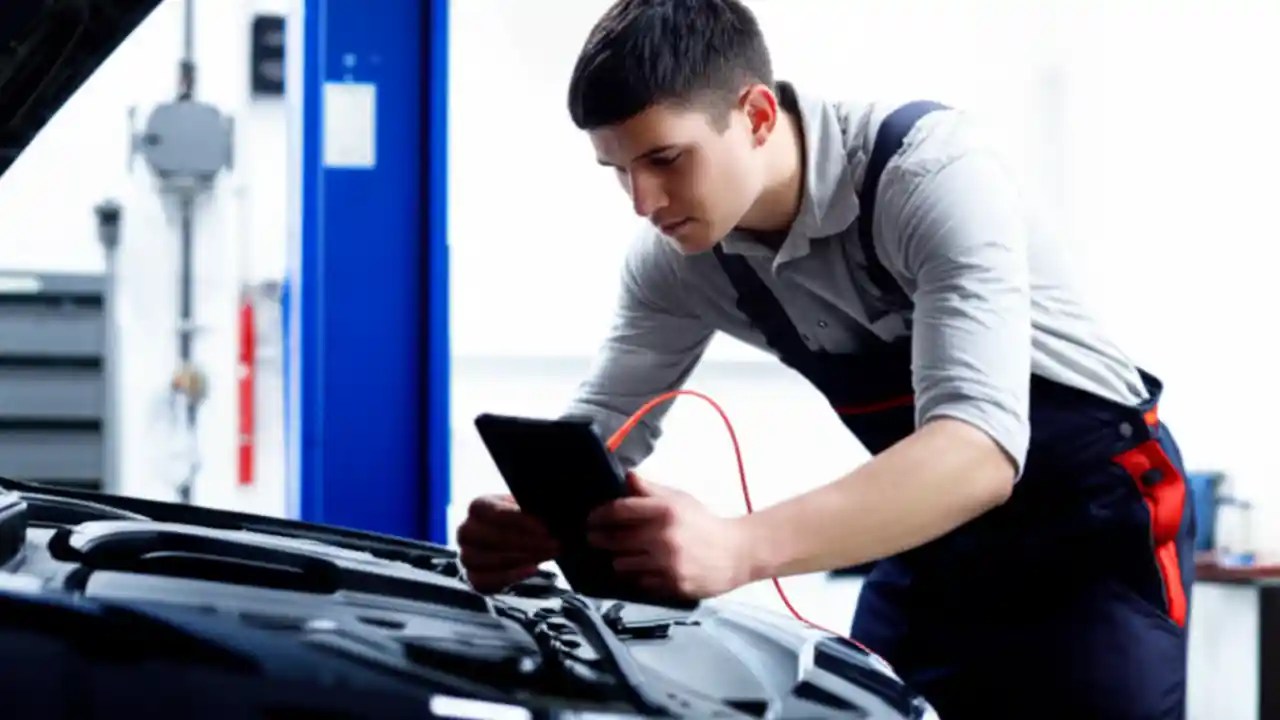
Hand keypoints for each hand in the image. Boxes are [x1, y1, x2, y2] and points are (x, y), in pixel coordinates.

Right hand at [456, 494, 558, 592]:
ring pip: (492, 560)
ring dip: (524, 558)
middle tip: (552, 543)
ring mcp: (467, 556)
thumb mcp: (526, 507)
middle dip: (527, 542)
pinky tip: (533, 569)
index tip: (544, 528)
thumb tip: (545, 512)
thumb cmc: (522, 520)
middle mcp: (466, 531)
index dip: (520, 521)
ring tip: (548, 554)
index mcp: (478, 507)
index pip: (495, 512)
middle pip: (493, 538)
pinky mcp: (473, 578)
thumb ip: (531, 507)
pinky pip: (488, 581)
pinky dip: (512, 576)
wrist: (519, 543)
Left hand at [587, 473, 754, 599]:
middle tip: (592, 537)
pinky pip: (638, 582)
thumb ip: (651, 489)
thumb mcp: (680, 499)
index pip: (620, 511)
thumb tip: (627, 476)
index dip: (599, 515)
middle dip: (599, 538)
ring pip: (622, 564)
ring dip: (617, 559)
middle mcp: (664, 537)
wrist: (736, 553)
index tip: (591, 518)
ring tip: (620, 554)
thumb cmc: (703, 523)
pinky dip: (635, 576)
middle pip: (615, 539)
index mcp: (665, 511)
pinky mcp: (671, 585)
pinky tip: (639, 569)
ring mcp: (667, 564)